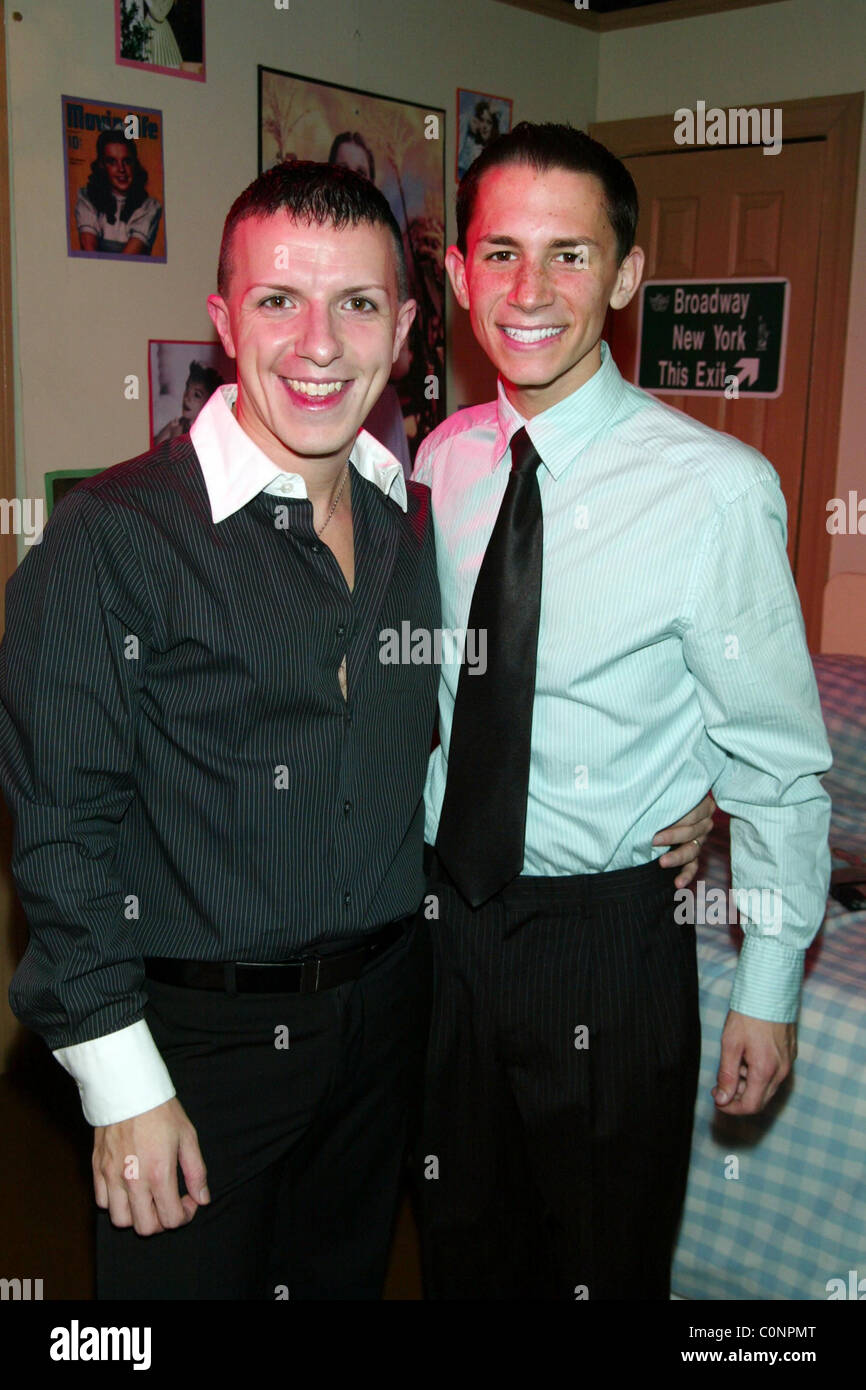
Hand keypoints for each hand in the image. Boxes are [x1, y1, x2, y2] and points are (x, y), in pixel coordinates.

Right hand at [92, 1096, 209, 1235]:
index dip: (184, 1216)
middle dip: (161, 1221)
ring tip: (147, 1198)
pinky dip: (115, 1202)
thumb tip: (202, 1199)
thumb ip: (196, 1172)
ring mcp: (111, 1176)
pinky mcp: (97, 1169)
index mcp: (159, 1173)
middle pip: (145, 1228)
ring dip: (136, 1216)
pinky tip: (128, 1187)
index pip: (171, 1219)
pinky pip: (102, 1202)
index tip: (187, 1200)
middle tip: (168, 1202)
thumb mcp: (188, 1136)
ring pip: (120, 1220)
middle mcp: (133, 1181)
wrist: (128, 1088)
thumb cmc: (161, 1110)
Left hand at [652, 791, 714, 887]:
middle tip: (654, 840)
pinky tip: (678, 884)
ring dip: (677, 857)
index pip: (695, 811)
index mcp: (701, 803)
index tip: (661, 823)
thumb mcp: (664, 793)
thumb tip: (642, 796)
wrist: (658, 808)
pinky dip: (686, 875)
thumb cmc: (660, 796)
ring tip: (662, 862)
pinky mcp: (693, 855)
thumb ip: (662, 795)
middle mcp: (704, 822)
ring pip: (692, 850)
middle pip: (693, 831)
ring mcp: (700, 840)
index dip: (679, 819)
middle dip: (673, 836)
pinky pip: (693, 867)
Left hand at [713, 1010, 796, 1114]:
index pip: (751, 1106)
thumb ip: (727, 1074)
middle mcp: (781, 1071)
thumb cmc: (748, 1015)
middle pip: (760, 1100)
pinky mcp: (790, 1055)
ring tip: (733, 1065)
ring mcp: (788, 1063)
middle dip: (738, 1097)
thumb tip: (722, 1099)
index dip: (732, 1108)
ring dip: (749, 1085)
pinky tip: (747, 1058)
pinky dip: (759, 1074)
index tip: (717, 1099)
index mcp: (765, 1071)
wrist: (770, 992)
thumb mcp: (730, 1044)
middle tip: (720, 1085)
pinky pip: (775, 1075)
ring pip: (767, 1088)